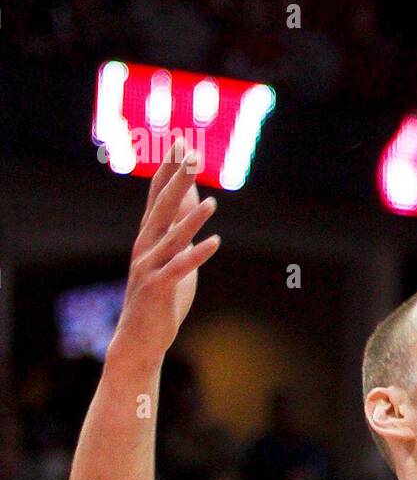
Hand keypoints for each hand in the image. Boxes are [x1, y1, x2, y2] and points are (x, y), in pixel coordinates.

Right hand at [110, 142, 219, 365]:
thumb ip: (181, 227)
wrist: (138, 338)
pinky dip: (197, 255)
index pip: (157, 194)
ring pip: (173, 237)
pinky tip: (215, 243)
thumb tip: (195, 199)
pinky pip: (180, 268)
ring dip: (192, 219)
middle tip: (193, 155)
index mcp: (148, 236)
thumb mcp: (172, 255)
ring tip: (212, 202)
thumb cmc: (159, 295)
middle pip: (163, 207)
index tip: (181, 141)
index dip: (169, 168)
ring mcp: (150, 266)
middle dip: (178, 180)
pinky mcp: (159, 288)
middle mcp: (145, 246)